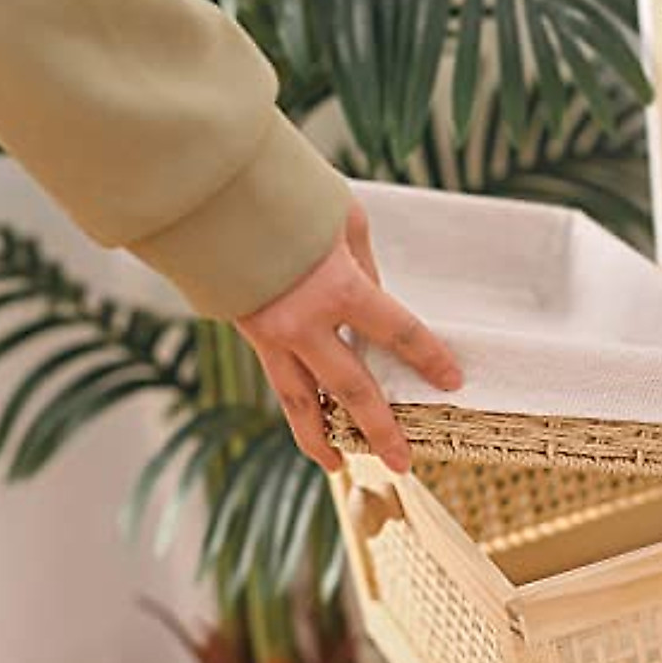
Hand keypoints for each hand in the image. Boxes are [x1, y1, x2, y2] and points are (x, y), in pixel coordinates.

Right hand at [236, 198, 461, 473]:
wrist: (210, 196)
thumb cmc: (287, 198)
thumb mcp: (344, 222)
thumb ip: (366, 268)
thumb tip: (374, 301)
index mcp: (338, 289)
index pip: (397, 333)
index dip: (428, 358)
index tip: (451, 381)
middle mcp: (305, 323)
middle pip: (352, 389)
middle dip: (380, 428)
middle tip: (402, 461)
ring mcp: (272, 334)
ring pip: (301, 402)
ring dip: (322, 438)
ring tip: (338, 466)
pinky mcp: (251, 335)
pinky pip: (279, 382)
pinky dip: (297, 407)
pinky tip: (311, 424)